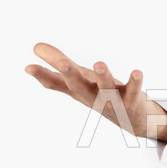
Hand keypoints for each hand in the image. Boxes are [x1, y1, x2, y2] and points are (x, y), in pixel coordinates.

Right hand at [24, 42, 166, 140]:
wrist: (133, 121)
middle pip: (78, 86)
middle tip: (62, 63)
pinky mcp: (131, 101)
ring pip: (106, 89)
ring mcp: (111, 102)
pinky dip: (135, 83)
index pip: (56, 83)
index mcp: (78, 90)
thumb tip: (36, 46)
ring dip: (103, 77)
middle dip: (70, 75)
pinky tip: (137, 73)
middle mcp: (92, 97)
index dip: (43, 75)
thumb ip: (58, 65)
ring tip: (100, 64)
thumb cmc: (101, 96)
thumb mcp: (80, 79)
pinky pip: (133, 91)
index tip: (28, 67)